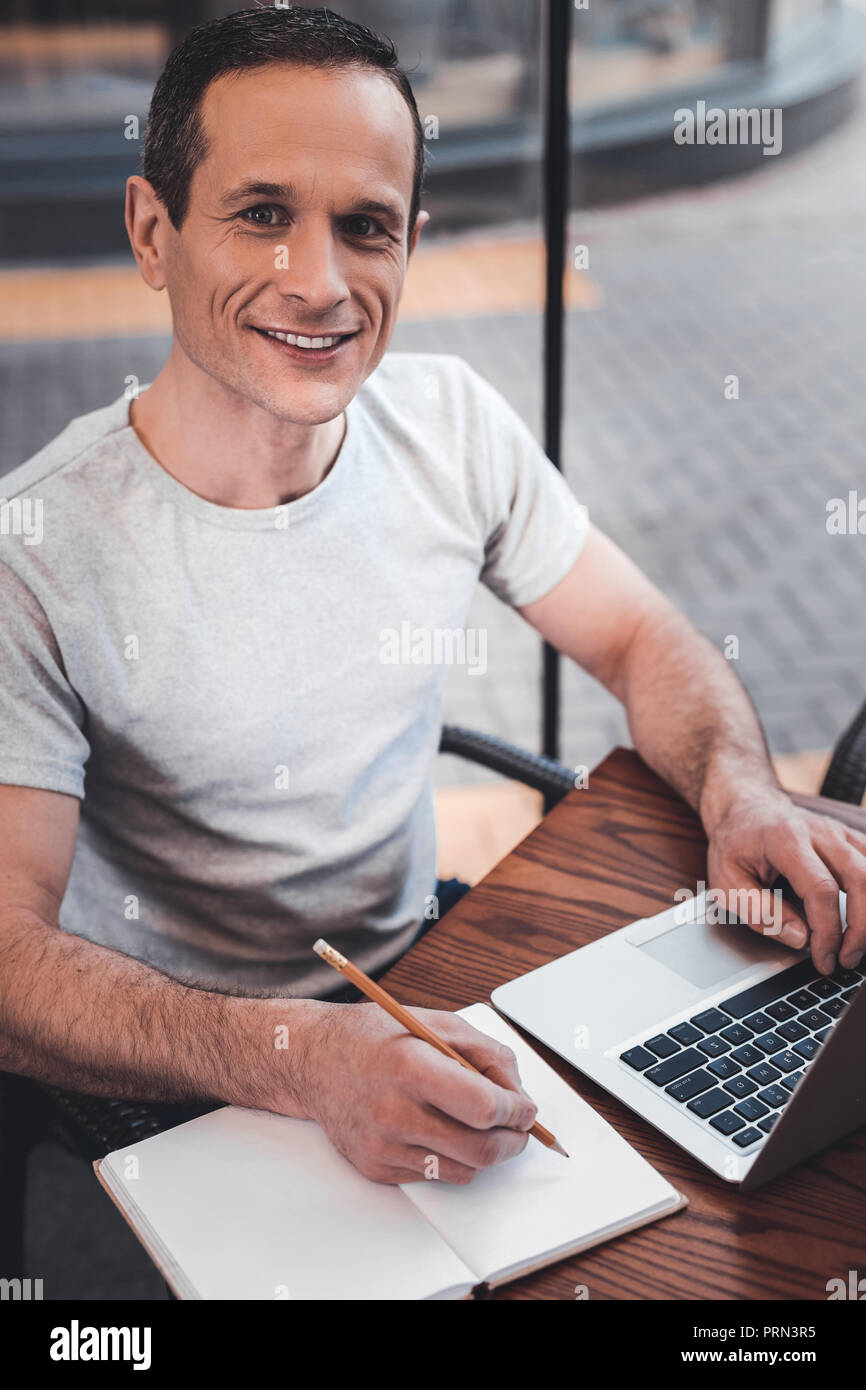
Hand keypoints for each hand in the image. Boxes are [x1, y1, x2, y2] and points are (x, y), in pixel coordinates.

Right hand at [289, 1002, 537, 1184]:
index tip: (526, 1109)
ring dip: (485, 1152)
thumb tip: (518, 1094)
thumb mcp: (434, 1023)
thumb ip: (485, 1054)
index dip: (517, 1111)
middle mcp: (394, 1111)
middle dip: (513, 1141)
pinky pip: (434, 1176)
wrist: (313, 1060)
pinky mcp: (376, 1168)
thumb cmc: (374, 1037)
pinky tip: (440, 1130)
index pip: (483, 1107)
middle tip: (518, 1127)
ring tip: (481, 1126)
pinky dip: (450, 1157)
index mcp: (411, 1066)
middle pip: (480, 1149)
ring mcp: (383, 1145)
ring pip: (463, 1170)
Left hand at [705, 786, 865, 974]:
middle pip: (860, 880)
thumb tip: (800, 937)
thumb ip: (759, 912)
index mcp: (785, 840)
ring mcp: (838, 832)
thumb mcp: (725, 882)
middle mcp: (819, 831)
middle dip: (859, 928)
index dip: (827, 930)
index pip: (820, 889)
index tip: (823, 958)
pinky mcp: (849, 838)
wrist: (744, 808)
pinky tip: (862, 918)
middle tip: (844, 959)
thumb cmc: (733, 844)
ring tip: (854, 946)